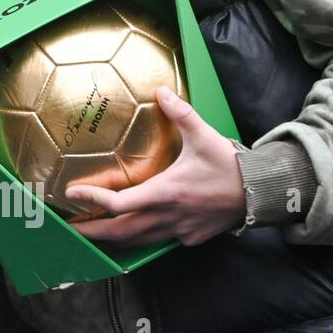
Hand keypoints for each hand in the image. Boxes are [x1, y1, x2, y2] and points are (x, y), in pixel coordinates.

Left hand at [64, 86, 246, 246]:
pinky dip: (139, 237)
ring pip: (137, 241)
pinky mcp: (190, 237)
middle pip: (120, 232)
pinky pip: (158, 240)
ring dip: (113, 238)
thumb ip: (180, 113)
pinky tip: (130, 230)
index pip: (120, 203)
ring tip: (91, 231)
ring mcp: (179, 231)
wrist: (263, 194)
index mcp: (166, 193)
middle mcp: (168, 216)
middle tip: (69, 227)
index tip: (71, 193)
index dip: (93, 199)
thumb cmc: (231, 166)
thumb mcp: (204, 136)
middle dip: (92, 231)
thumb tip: (161, 90)